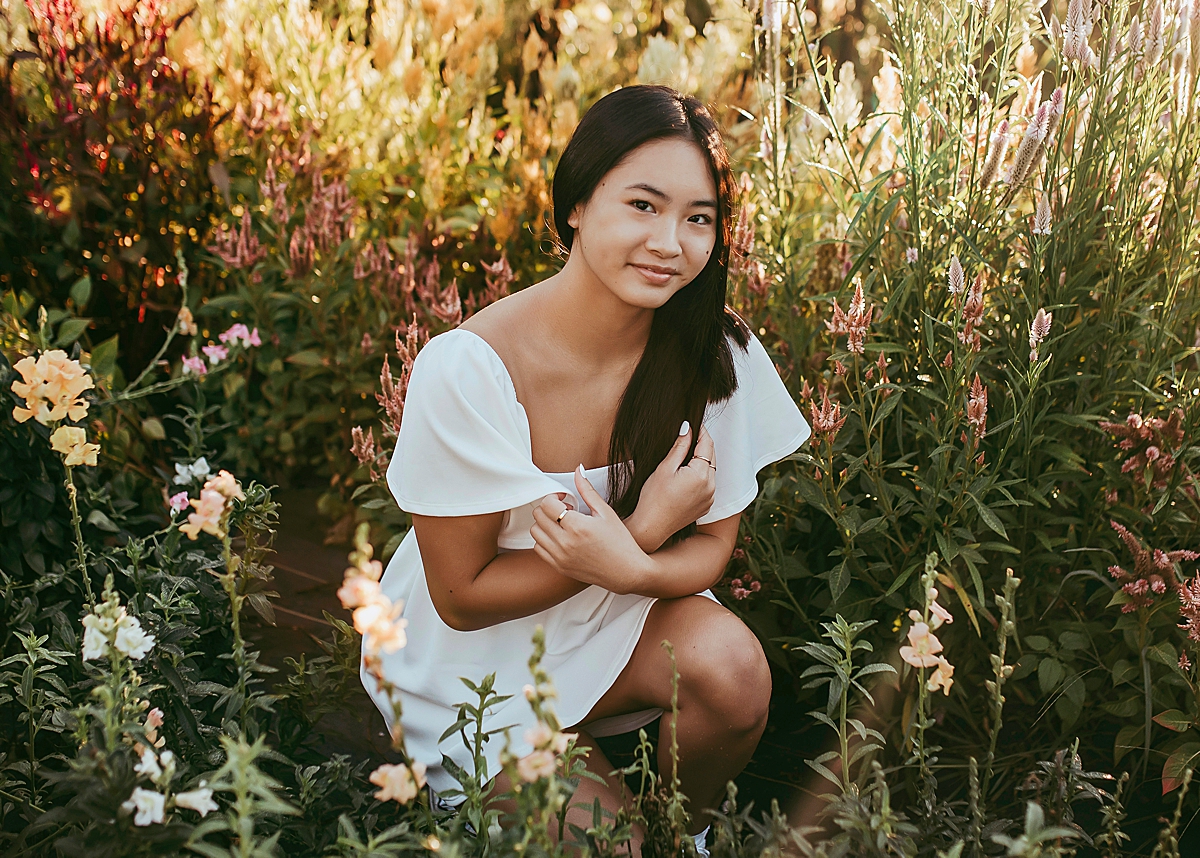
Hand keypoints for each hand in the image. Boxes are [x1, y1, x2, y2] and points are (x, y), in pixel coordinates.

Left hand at [529, 468, 650, 593]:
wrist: (627, 572)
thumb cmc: (621, 542)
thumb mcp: (606, 512)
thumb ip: (587, 490)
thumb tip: (578, 470)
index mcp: (577, 526)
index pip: (547, 504)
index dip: (554, 497)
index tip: (565, 499)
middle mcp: (565, 543)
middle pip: (538, 516)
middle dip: (548, 508)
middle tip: (565, 510)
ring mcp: (560, 557)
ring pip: (535, 532)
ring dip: (545, 523)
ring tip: (562, 524)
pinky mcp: (559, 567)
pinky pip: (538, 549)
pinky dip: (545, 539)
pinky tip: (560, 537)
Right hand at [626, 421, 716, 552]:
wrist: (651, 526)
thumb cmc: (653, 497)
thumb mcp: (665, 467)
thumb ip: (680, 446)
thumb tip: (688, 428)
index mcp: (701, 474)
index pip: (707, 444)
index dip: (701, 431)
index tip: (694, 423)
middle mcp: (711, 486)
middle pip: (712, 457)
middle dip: (702, 445)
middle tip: (689, 435)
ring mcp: (710, 497)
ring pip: (711, 471)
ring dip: (702, 461)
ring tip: (685, 455)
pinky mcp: (706, 505)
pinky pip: (708, 485)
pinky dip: (701, 476)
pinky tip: (686, 475)